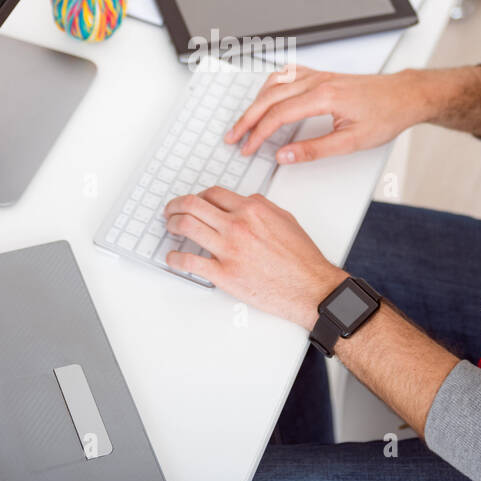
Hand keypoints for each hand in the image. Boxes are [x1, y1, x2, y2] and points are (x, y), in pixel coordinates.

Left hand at [163, 187, 344, 331]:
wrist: (310, 287)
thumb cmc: (301, 258)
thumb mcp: (284, 218)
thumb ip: (261, 206)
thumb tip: (243, 202)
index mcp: (251, 209)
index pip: (213, 193)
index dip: (198, 196)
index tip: (193, 202)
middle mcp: (237, 225)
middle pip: (192, 205)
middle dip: (176, 205)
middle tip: (170, 210)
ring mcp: (228, 249)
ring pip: (186, 227)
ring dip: (172, 225)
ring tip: (170, 228)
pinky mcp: (224, 274)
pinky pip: (189, 262)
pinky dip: (175, 259)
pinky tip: (173, 258)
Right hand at [226, 65, 428, 163]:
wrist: (404, 96)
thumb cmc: (386, 115)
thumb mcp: (352, 142)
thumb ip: (315, 149)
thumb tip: (285, 156)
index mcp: (324, 97)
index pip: (278, 115)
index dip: (258, 134)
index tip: (248, 148)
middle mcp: (317, 81)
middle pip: (269, 97)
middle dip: (247, 119)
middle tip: (234, 137)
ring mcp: (318, 74)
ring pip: (274, 83)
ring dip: (255, 102)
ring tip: (245, 122)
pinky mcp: (321, 74)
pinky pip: (287, 74)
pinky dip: (270, 86)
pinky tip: (266, 97)